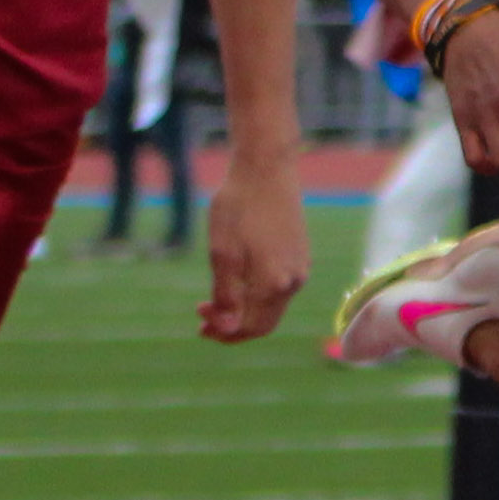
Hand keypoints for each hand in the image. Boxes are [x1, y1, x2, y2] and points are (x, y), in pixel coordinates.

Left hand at [198, 139, 307, 342]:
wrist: (267, 167)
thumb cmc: (240, 207)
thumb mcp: (222, 254)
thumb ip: (226, 295)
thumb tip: (228, 327)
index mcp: (276, 282)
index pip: (251, 328)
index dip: (223, 332)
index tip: (198, 317)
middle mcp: (295, 279)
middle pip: (264, 322)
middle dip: (233, 325)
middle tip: (202, 313)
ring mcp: (301, 266)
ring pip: (272, 305)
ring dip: (244, 309)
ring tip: (214, 295)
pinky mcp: (300, 254)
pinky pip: (280, 287)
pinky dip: (256, 293)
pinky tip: (237, 277)